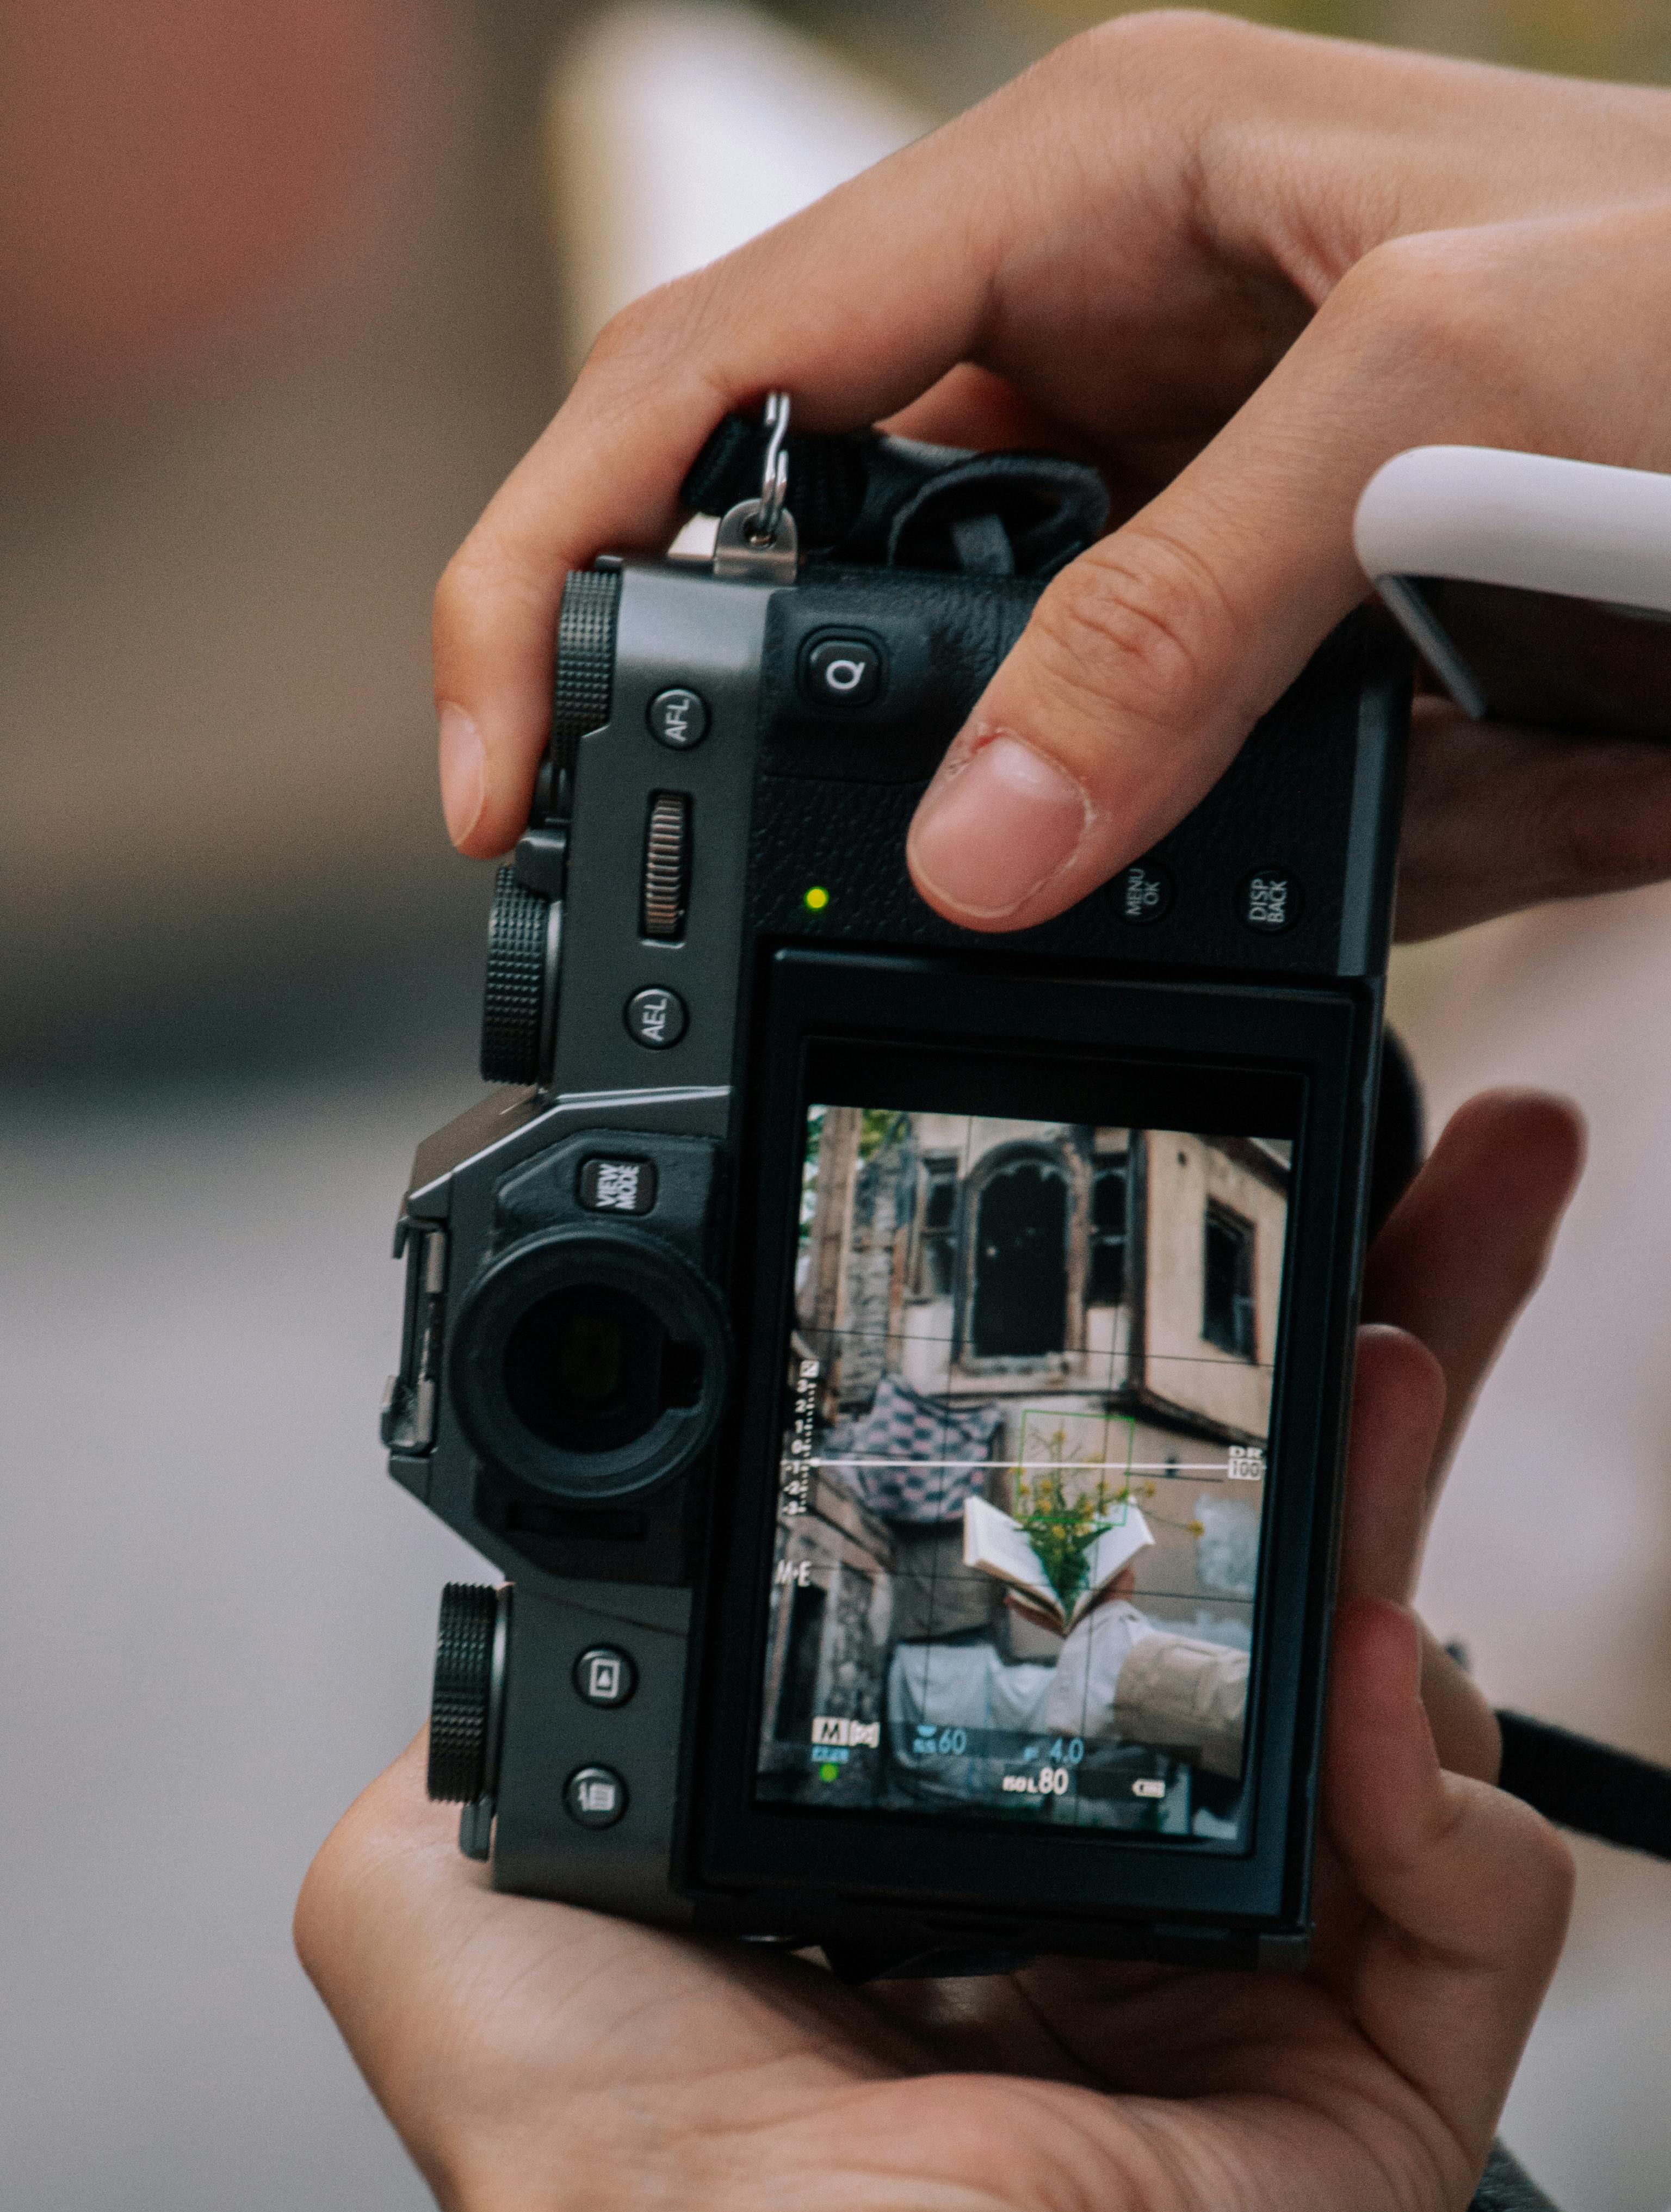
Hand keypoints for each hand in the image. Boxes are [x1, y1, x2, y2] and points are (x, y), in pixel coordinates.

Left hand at [296, 1091, 1580, 2211]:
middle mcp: (1102, 1892)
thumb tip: (550, 1602)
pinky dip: (1434, 1767)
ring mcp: (1253, 1978)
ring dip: (1400, 1497)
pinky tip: (1366, 1686)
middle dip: (1354, 1381)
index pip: (1074, 1578)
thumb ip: (513, 1706)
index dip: (1139, 1429)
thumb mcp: (454, 1865)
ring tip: (1401, 1348)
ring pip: (1394, 1686)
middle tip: (1436, 1195)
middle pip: (1267, 1579)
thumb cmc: (613, 2130)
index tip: (1172, 1294)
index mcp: (935, 1834)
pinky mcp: (1371, 2067)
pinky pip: (1467, 1877)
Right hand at [430, 14, 1670, 942]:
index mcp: (1085, 193)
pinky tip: (1419, 821)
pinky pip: (1181, 800)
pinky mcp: (1275, 652)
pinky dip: (1249, 873)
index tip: (498, 775)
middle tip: (862, 886)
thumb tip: (972, 848)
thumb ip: (1182, 618)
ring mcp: (1188, 517)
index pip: (711, 374)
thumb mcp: (1445, 401)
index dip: (555, 566)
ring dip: (1087, 828)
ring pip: (1011, 724)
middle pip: (829, 567)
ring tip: (1285, 824)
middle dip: (828, 738)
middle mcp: (1108, 350)